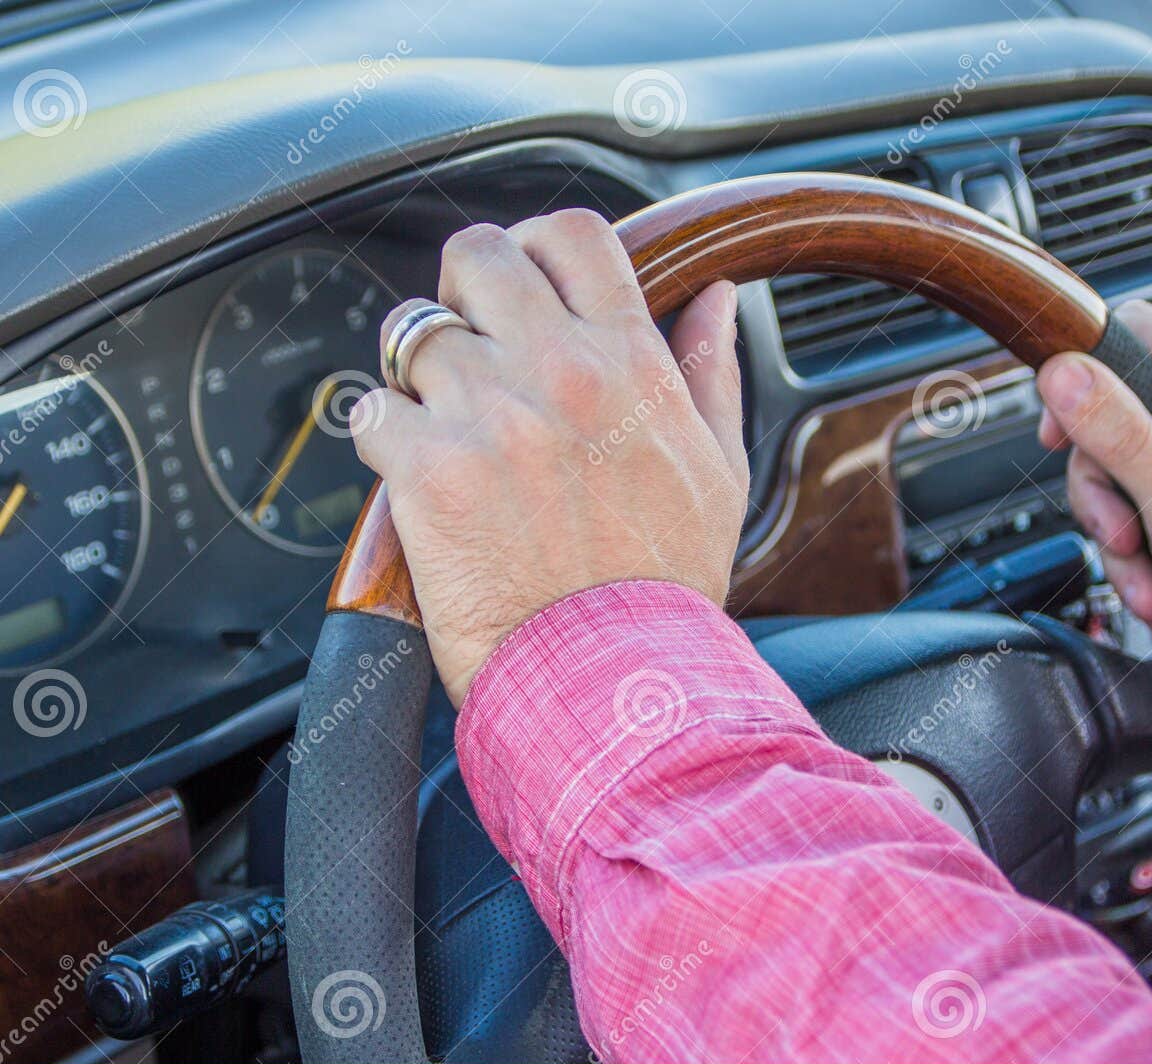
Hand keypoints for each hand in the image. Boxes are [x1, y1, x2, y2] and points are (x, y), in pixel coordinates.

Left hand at [352, 211, 747, 705]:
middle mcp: (557, 372)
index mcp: (630, 362)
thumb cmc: (668, 584)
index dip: (537, 245)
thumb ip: (710, 372)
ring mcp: (486, 416)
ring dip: (421, 374)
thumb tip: (718, 298)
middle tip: (471, 339)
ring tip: (447, 425)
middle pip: (476, 256)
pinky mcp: (426, 471)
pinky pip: (371, 411)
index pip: (571, 235)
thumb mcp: (719, 469)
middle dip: (464, 289)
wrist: (612, 680)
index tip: (528, 280)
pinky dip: (383, 437)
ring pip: (412, 333)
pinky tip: (416, 474)